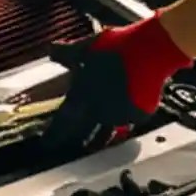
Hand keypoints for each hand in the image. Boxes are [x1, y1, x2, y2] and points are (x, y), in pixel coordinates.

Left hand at [42, 14, 192, 151]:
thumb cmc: (113, 48)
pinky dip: (123, 128)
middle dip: (76, 140)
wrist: (148, 51)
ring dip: (99, 141)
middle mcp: (98, 111)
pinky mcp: (139, 114)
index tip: (46, 144)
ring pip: (106, 135)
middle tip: (72, 146)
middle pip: (83, 134)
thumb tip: (50, 49)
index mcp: (81, 97)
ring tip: (95, 146)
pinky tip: (121, 130)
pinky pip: (128, 126)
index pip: (62, 123)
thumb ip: (64, 54)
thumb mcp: (83, 49)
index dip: (53, 135)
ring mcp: (120, 115)